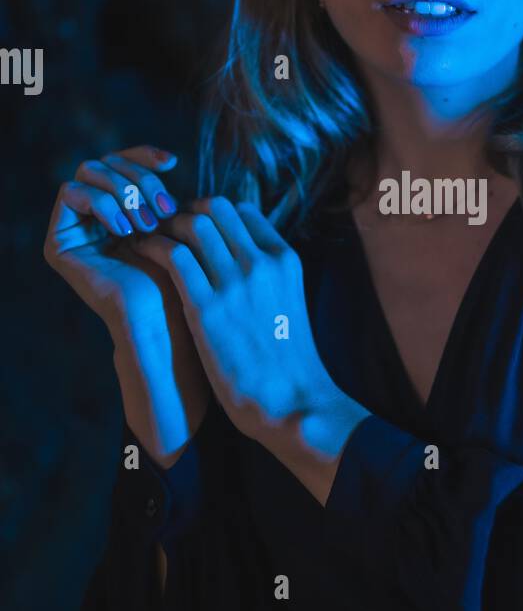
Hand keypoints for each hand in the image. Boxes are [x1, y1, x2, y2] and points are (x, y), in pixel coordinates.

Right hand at [44, 144, 184, 338]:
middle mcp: (92, 215)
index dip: (145, 156)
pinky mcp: (58, 241)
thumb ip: (163, 193)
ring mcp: (73, 227)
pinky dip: (101, 203)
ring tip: (148, 224)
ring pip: (88, 172)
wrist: (162, 318)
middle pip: (105, 162)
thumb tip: (169, 157)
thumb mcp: (175, 225)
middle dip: (138, 178)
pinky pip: (70, 193)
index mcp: (119, 208)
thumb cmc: (177, 276)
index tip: (172, 163)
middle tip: (164, 207)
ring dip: (123, 192)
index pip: (123, 161)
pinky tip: (125, 230)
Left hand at [130, 197, 369, 486]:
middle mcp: (261, 262)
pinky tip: (142, 251)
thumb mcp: (291, 304)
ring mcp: (235, 282)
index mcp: (285, 260)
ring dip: (167, 225)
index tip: (195, 226)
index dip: (214, 214)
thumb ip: (267, 279)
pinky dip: (153, 245)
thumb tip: (238, 265)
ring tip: (150, 237)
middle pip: (216, 209)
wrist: (291, 401)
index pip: (244, 212)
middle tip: (167, 227)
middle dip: (187, 211)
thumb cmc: (288, 363)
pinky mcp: (206, 307)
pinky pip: (173, 255)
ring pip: (193, 224)